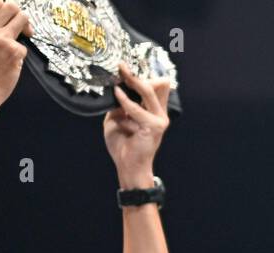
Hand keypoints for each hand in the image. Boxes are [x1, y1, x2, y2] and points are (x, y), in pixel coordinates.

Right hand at [0, 0, 29, 117]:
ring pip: (22, 18)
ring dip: (26, 26)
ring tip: (25, 35)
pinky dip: (21, 53)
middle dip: (19, 14)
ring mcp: (1, 39)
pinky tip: (14, 62)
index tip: (9, 17)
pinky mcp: (14, 52)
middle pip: (11, 6)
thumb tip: (3, 22)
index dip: (6, 7)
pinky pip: (24, 45)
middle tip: (22, 26)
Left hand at [103, 62, 170, 188]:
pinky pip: (136, 108)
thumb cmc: (123, 145)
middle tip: (121, 65)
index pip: (159, 87)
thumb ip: (119, 105)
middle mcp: (159, 114)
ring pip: (149, 92)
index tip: (127, 66)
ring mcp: (159, 120)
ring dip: (134, 80)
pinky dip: (126, 100)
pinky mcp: (153, 127)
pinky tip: (117, 93)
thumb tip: (114, 89)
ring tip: (121, 72)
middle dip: (138, 73)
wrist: (128, 165)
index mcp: (154, 111)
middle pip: (159, 85)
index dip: (146, 74)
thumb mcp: (116, 119)